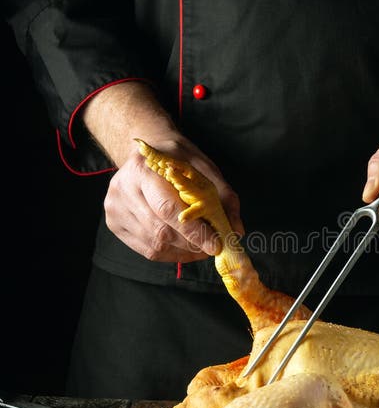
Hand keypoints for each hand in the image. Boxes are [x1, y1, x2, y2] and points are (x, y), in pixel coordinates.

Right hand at [104, 136, 243, 261]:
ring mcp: (115, 208)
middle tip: (212, 247)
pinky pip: (146, 250)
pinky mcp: (114, 223)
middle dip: (191, 243)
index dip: (193, 230)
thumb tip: (236, 229)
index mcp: (143, 169)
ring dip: (183, 251)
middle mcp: (122, 188)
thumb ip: (222, 196)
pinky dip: (171, 253)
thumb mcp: (202, 167)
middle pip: (160, 230)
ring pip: (154, 244)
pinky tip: (184, 247)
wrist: (146, 153)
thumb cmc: (177, 160)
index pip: (168, 208)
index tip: (215, 244)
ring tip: (201, 246)